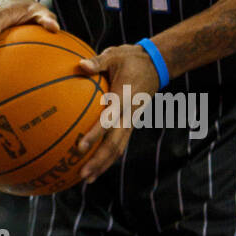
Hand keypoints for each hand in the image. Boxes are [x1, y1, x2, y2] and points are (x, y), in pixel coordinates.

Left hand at [75, 44, 159, 182]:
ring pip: (118, 148)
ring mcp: (130, 121)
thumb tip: (80, 65)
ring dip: (103, 164)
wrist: (156, 66)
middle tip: (82, 174)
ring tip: (86, 179)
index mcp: (123, 99)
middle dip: (99, 161)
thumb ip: (97, 62)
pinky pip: (118, 144)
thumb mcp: (115, 55)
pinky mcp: (130, 124)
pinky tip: (95, 166)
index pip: (108, 120)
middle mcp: (128, 115)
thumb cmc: (131, 59)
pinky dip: (107, 158)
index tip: (80, 147)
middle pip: (114, 144)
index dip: (94, 135)